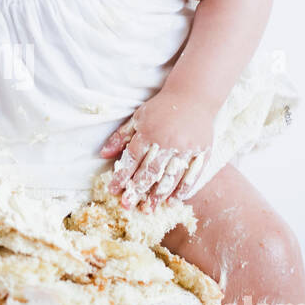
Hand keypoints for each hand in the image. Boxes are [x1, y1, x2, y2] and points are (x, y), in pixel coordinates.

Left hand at [98, 92, 215, 208]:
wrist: (193, 95)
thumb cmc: (162, 108)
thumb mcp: (138, 118)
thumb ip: (121, 137)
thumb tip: (102, 154)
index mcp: (148, 132)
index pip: (132, 159)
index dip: (121, 176)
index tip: (113, 191)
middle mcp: (167, 141)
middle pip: (150, 171)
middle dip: (138, 190)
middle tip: (128, 206)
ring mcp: (186, 147)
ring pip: (170, 176)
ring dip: (159, 194)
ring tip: (149, 208)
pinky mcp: (202, 151)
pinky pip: (193, 174)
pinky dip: (183, 189)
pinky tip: (174, 201)